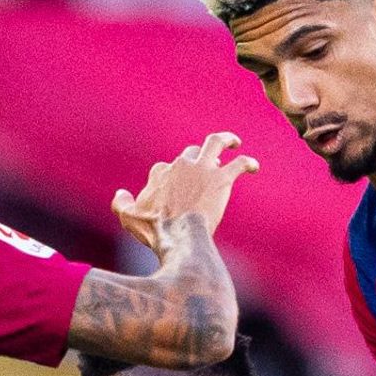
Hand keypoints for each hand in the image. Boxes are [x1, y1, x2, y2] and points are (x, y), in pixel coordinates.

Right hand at [112, 133, 255, 252]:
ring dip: (226, 139)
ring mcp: (202, 169)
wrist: (178, 236)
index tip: (176, 190)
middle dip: (198, 158)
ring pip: (216, 142)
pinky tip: (254, 167)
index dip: (172, 177)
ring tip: (234, 142)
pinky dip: (248, 163)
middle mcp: (181, 164)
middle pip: (191, 152)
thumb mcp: (128, 217)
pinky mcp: (221, 179)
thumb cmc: (154, 230)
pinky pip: (239, 163)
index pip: (166, 167)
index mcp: (160, 172)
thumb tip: (121, 193)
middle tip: (207, 169)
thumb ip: (121, 203)